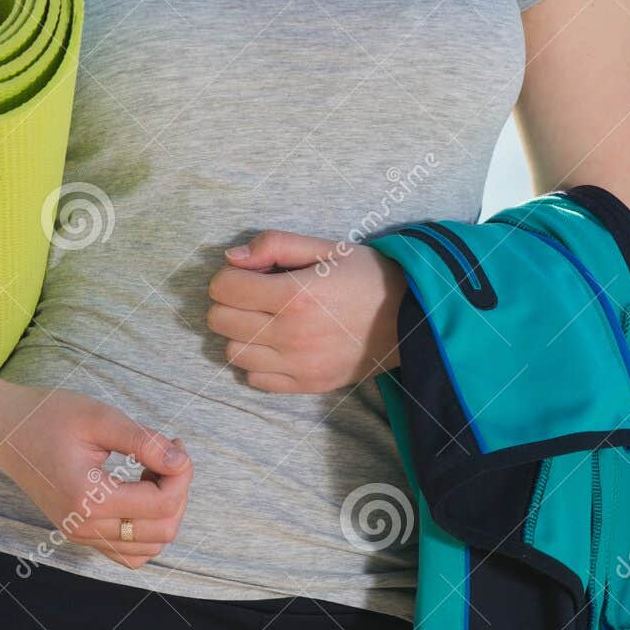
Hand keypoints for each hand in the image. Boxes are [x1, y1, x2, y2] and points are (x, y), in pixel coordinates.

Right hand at [0, 383, 192, 568]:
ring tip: (152, 472)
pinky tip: (141, 492)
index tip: (175, 443)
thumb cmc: (48, 416)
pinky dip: (146, 529)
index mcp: (88, 500)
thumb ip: (145, 442)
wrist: (5, 429)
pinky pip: (128, 551)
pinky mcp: (81, 535)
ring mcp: (81, 536)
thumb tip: (182, 463)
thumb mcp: (100, 418)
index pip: (162, 504)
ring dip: (164, 511)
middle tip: (167, 454)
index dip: (182, 473)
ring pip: (149, 548)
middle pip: (162, 531)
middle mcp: (84, 528)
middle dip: (178, 491)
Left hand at [206, 229, 407, 393]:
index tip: (247, 273)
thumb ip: (275, 244)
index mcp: (294, 295)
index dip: (228, 276)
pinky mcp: (306, 385)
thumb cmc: (368, 277)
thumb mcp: (326, 247)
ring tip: (263, 320)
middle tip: (251, 294)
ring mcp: (297, 364)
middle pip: (220, 321)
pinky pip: (254, 379)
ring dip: (239, 333)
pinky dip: (256, 362)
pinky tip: (275, 345)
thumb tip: (231, 258)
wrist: (410, 319)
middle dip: (228, 302)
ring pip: (232, 353)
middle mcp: (290, 334)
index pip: (223, 288)